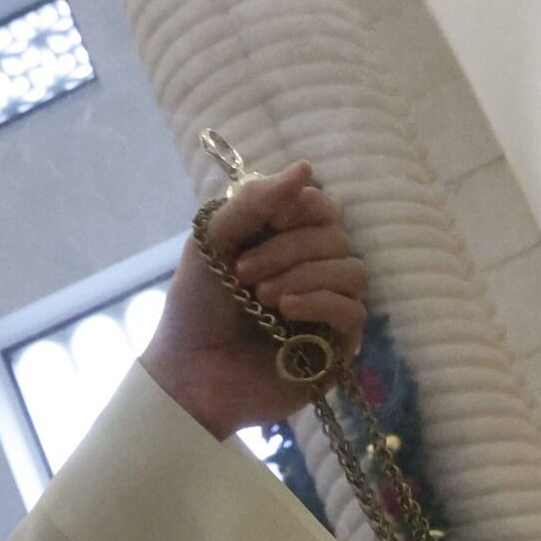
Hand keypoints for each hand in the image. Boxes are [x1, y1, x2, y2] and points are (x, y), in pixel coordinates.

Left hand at [141, 162, 368, 438]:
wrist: (187, 372)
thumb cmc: (196, 308)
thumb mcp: (213, 241)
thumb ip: (255, 202)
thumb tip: (307, 168)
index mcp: (287, 240)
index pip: (322, 207)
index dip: (302, 206)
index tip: (269, 220)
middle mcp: (315, 269)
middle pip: (336, 236)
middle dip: (289, 247)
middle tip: (245, 272)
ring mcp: (329, 307)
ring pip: (353, 270)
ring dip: (305, 274)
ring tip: (263, 295)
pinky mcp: (338, 345)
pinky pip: (354, 310)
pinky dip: (321, 301)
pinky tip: (287, 310)